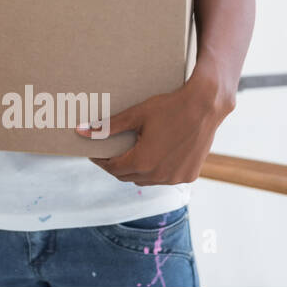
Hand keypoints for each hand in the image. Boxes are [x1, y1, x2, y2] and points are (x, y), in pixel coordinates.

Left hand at [75, 64, 233, 185]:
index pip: (113, 168)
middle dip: (117, 165)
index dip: (101, 161)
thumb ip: (108, 127)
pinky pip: (166, 178)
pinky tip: (155, 156)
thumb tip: (81, 131)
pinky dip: (157, 171)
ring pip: (147, 180)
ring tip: (132, 152)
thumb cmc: (169, 107)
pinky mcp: (190, 175)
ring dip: (137, 170)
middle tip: (111, 151)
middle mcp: (160, 175)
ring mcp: (177, 178)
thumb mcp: (135, 115)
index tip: (95, 152)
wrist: (206, 105)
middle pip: (128, 176)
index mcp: (143, 162)